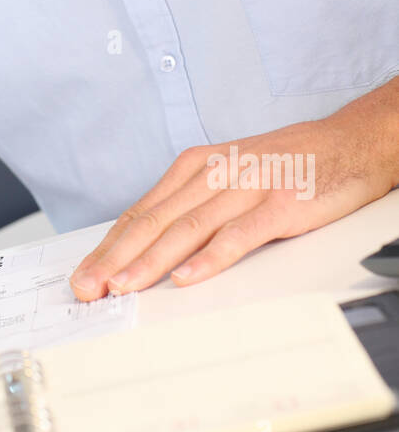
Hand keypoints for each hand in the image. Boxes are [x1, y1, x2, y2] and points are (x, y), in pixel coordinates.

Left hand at [69, 109, 397, 297]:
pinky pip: (237, 236)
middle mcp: (213, 174)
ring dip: (150, 262)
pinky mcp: (277, 205)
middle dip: (115, 259)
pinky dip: (209, 259)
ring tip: (123, 287)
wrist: (348, 142)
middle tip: (87, 289)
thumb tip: (151, 245)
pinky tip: (186, 277)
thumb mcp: (229, 176)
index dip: (109, 247)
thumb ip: (193, 206)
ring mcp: (245, 188)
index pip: (142, 214)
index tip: (84, 276)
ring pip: (186, 229)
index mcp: (196, 168)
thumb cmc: (286, 164)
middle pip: (153, 222)